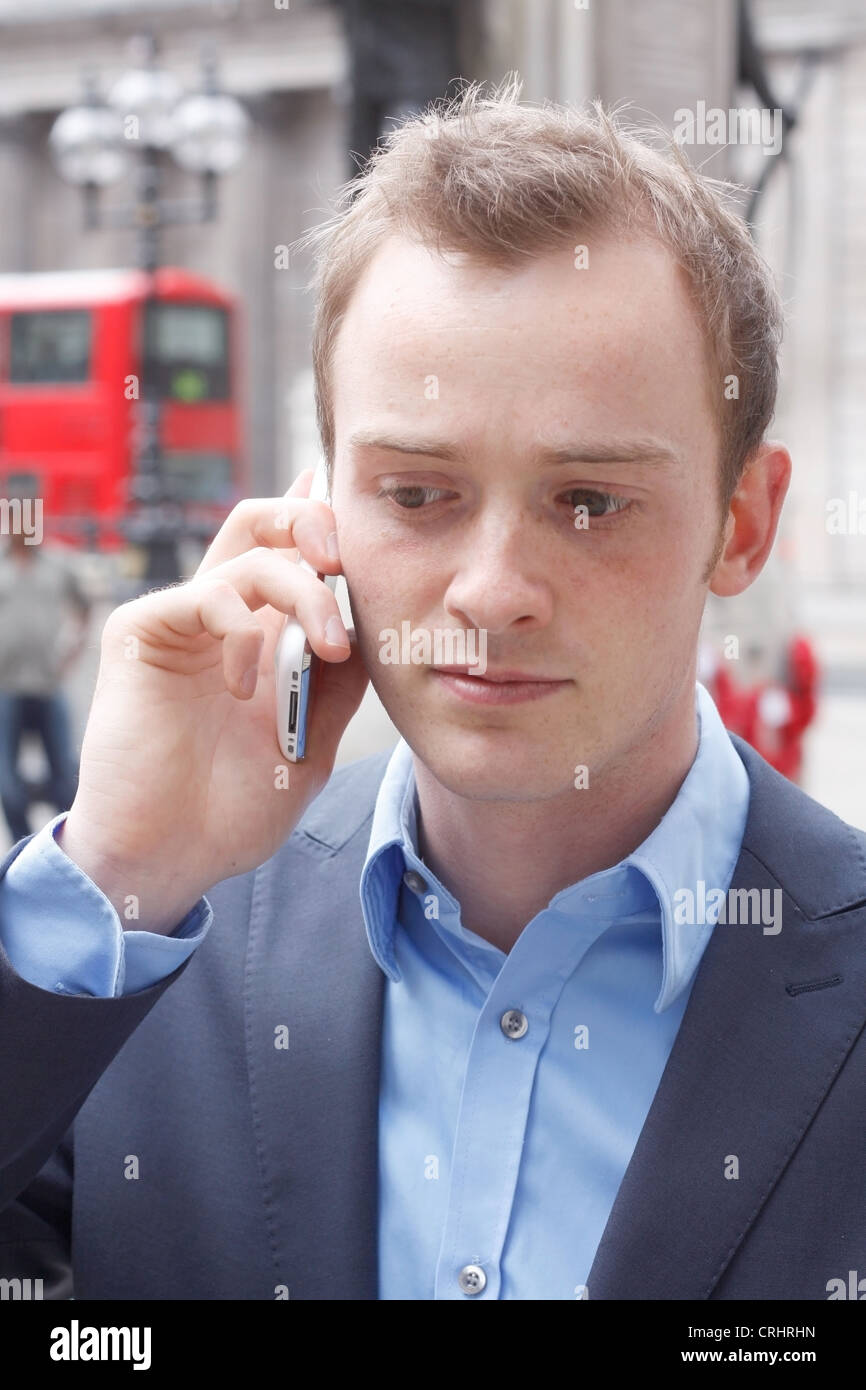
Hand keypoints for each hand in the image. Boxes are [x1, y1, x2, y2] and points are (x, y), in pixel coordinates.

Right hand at [58, 469, 369, 932]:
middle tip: (346, 562)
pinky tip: (246, 688)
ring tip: (331, 650)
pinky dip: (245, 633)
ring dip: (307, 592)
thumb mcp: (311, 742)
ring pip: (250, 555)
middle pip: (261, 521)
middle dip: (314, 522)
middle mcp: (219, 616)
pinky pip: (207, 595)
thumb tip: (373, 629)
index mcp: (259, 635)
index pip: (287, 551)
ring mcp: (180, 620)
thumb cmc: (231, 810)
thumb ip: (339, 685)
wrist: (171, 858)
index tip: (366, 524)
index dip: (321, 521)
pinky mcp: (142, 632)